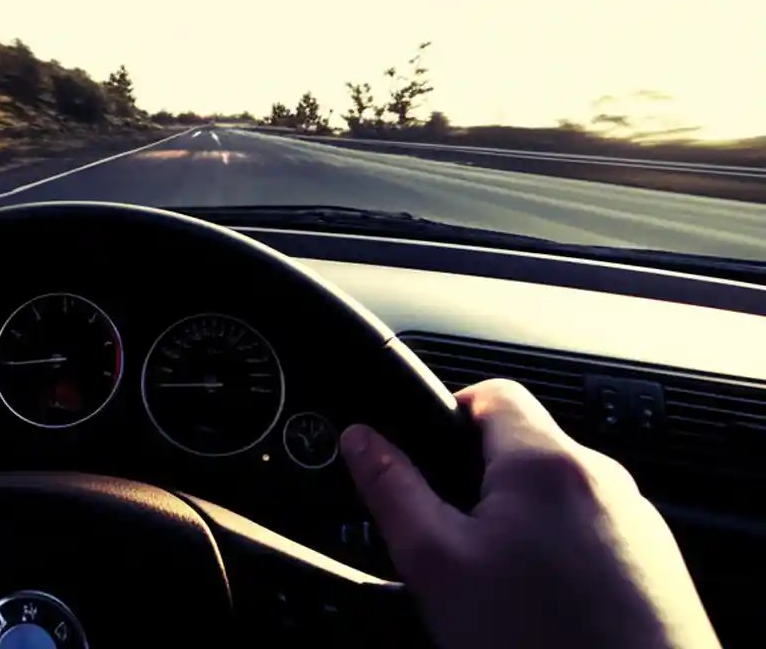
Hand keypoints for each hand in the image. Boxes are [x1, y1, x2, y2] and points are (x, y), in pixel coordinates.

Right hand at [341, 379, 720, 648]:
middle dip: (479, 489)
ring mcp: (638, 523)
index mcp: (545, 461)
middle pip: (522, 450)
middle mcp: (603, 478)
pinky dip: (560, 560)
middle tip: (454, 547)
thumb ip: (393, 491)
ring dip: (520, 526)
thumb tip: (360, 439)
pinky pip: (592, 537)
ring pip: (556, 498)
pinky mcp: (655, 566)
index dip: (446, 415)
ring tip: (499, 590)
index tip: (426, 461)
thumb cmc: (539, 642)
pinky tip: (543, 610)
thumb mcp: (437, 564)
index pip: (490, 392)